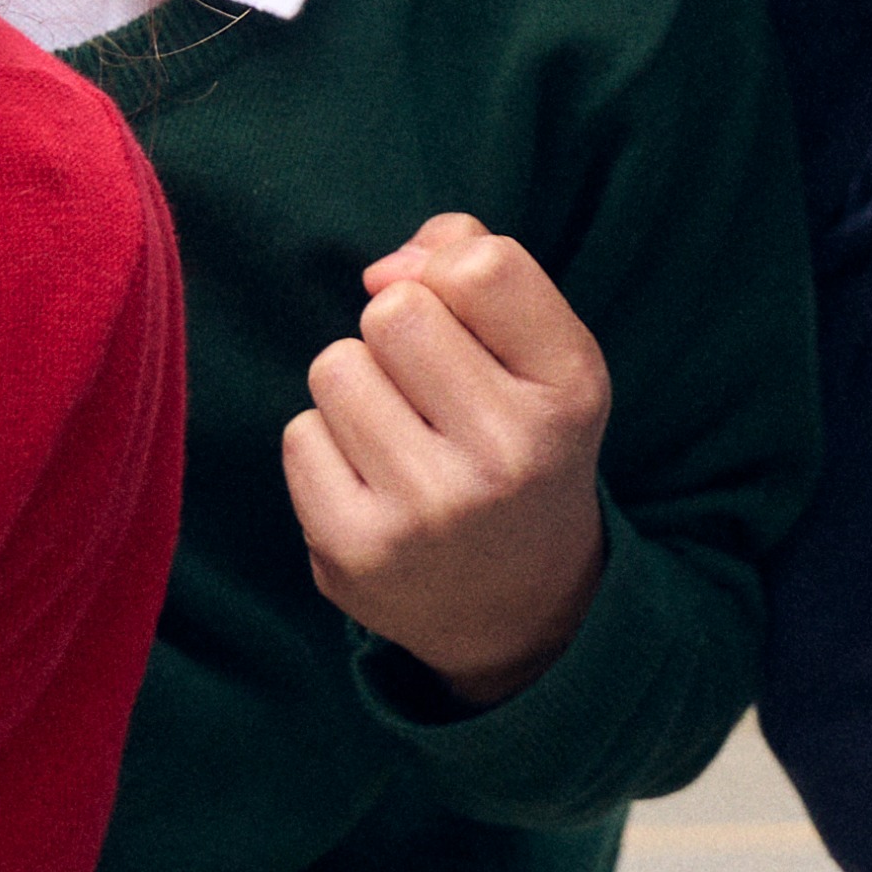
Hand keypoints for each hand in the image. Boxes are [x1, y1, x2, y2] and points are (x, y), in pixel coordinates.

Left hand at [282, 215, 614, 706]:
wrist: (520, 606)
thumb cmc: (518, 441)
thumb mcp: (541, 351)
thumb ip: (478, 265)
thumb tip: (382, 270)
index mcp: (569, 389)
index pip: (481, 266)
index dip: (450, 273)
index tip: (464, 318)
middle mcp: (510, 452)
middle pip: (393, 310)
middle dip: (397, 332)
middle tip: (432, 391)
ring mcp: (430, 509)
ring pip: (336, 366)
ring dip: (358, 389)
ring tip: (403, 437)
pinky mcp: (357, 552)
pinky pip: (301, 435)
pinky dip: (327, 449)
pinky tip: (373, 484)